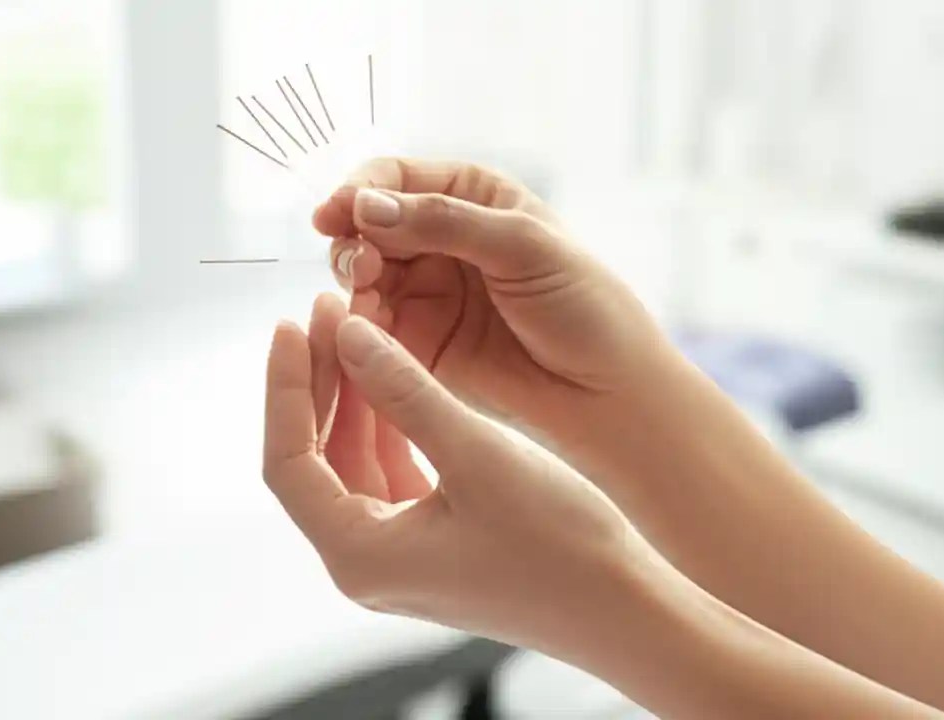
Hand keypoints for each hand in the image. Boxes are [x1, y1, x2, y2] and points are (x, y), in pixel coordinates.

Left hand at [262, 293, 640, 652]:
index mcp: (360, 555)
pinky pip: (390, 471)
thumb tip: (347, 334)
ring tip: (362, 329)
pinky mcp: (430, 542)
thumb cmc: (558, 547)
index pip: (288, 460)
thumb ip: (405, 391)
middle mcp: (366, 562)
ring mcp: (398, 555)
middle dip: (320, 382)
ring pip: (351, 460)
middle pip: (313, 457)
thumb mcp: (477, 456)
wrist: (622, 608)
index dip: (285, 387)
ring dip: (355, 397)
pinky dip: (389, 422)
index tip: (291, 322)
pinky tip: (398, 375)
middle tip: (329, 308)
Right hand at [313, 158, 672, 428]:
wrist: (607, 390)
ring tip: (365, 298)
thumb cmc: (585, 306)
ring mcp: (428, 290)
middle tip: (360, 266)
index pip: (397, 177)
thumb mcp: (523, 246)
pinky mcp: (419, 341)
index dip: (360, 190)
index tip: (336, 213)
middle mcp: (442, 238)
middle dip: (353, 239)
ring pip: (362, 274)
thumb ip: (444, 222)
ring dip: (353, 282)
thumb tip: (366, 205)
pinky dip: (359, 325)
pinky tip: (365, 331)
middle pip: (368, 224)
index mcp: (472, 196)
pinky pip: (372, 325)